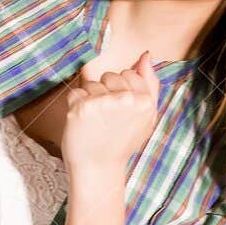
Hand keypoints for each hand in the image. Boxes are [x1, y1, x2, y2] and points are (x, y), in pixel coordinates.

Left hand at [61, 52, 159, 177]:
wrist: (99, 169)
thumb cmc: (121, 142)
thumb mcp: (146, 117)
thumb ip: (150, 84)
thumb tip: (146, 55)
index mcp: (145, 101)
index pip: (128, 74)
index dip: (121, 91)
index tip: (120, 112)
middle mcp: (126, 100)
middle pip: (109, 76)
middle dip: (105, 92)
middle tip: (107, 119)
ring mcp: (103, 103)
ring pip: (91, 84)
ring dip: (89, 100)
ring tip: (95, 122)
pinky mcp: (82, 107)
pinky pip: (75, 93)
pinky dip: (75, 106)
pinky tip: (83, 124)